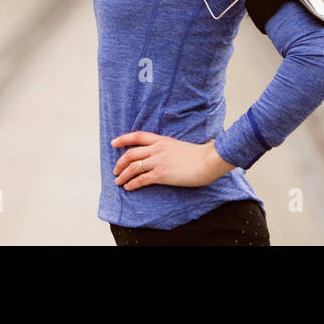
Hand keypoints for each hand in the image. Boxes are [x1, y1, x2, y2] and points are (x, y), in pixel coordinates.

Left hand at [111, 132, 235, 190]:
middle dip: (120, 163)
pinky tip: (129, 188)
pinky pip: (141, 179)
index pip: (138, 136)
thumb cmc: (202, 154)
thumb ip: (175, 147)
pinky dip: (132, 184)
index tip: (114, 143)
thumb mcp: (183, 145)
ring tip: (118, 182)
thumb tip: (178, 150)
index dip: (123, 139)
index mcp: (163, 140)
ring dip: (123, 176)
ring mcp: (159, 161)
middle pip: (131, 154)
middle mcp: (158, 149)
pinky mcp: (161, 174)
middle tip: (115, 170)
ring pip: (133, 167)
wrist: (209, 160)